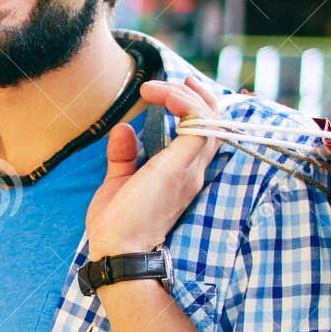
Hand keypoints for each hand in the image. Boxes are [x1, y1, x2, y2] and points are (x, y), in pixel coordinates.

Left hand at [85, 75, 221, 258]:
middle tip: (180, 78)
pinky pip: (198, 122)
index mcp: (180, 175)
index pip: (203, 135)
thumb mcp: (117, 184)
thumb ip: (124, 157)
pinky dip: (184, 103)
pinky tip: (162, 97)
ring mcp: (191, 168)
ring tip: (157, 88)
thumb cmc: (116, 228)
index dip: (197, 108)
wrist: (117, 252)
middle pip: (214, 123)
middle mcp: (192, 170)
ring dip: (186, 95)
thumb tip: (124, 129)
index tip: (177, 87)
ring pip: (210, 118)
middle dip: (201, 95)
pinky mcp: (183, 166)